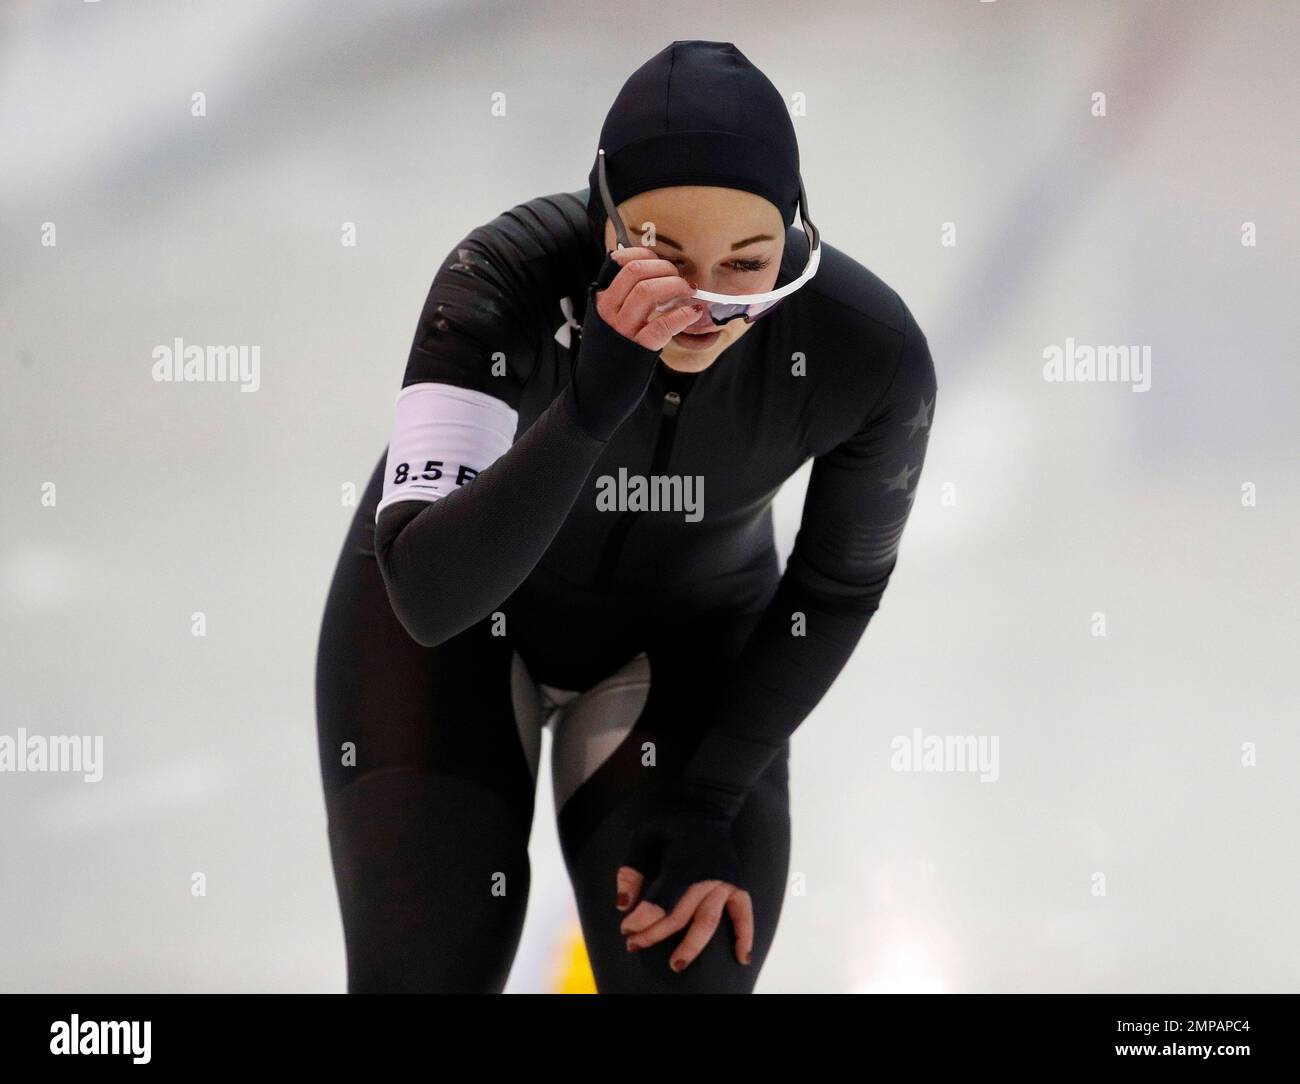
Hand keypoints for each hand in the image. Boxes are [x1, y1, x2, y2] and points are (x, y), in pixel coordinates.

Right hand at [595, 246, 702, 351]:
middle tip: (679, 277)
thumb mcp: (612, 316)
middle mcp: (608, 310)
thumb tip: (657, 270)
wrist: (602, 384)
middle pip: (636, 271)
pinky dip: (683, 315)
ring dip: (675, 285)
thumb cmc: (617, 346)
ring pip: (647, 291)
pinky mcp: (639, 347)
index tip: (660, 261)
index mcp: (602, 297)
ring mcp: (622, 328)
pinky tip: (693, 312)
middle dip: (664, 268)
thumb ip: (626, 295)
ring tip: (689, 291)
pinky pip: (662, 325)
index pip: (620, 261)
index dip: (645, 254)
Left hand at [614, 790, 753, 970]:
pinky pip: (744, 914)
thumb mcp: (643, 838)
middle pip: (679, 917)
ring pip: (707, 923)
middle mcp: (705, 877)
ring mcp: (724, 882)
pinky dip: (745, 936)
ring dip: (690, 946)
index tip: (626, 928)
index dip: (641, 921)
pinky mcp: (738, 884)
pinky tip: (742, 959)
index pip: (660, 904)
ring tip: (676, 965)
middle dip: (654, 934)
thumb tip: (623, 905)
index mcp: (681, 864)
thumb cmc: (670, 821)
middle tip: (634, 945)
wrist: (708, 804)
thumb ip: (632, 871)